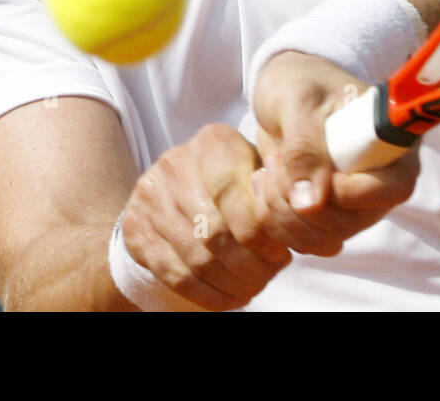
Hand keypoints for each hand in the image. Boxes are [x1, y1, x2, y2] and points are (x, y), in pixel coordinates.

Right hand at [118, 123, 291, 310]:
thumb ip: (274, 185)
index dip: (259, 232)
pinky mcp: (137, 232)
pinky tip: (231, 296)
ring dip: (232, 282)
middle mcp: (175, 166)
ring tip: (254, 285)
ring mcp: (150, 199)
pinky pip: (176, 275)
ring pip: (196, 258)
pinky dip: (209, 294)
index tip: (280, 253)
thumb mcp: (254, 167)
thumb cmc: (230, 179)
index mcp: (212, 143)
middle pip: (214, 231)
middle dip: (249, 264)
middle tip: (269, 274)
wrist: (170, 188)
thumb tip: (302, 212)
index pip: (232, 194)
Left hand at [252, 51, 419, 256]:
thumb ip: (305, 146)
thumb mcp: (299, 101)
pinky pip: (301, 242)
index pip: (392, 189)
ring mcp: (354, 208)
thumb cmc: (302, 83)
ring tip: (268, 168)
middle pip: (349, 223)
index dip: (349, 191)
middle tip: (277, 158)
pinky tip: (264, 183)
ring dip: (281, 210)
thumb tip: (311, 203)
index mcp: (392, 147)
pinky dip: (272, 220)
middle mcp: (379, 184)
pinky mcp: (326, 221)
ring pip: (321, 239)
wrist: (285, 92)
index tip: (312, 166)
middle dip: (299, 199)